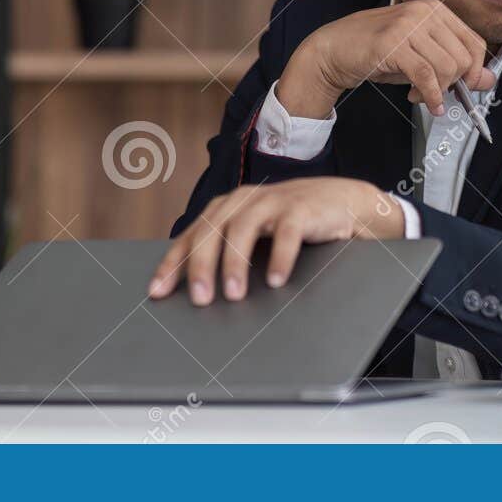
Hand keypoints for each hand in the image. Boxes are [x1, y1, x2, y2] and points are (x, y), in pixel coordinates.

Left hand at [148, 177, 402, 304]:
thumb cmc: (293, 224)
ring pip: (243, 229)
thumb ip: (229, 252)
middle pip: (212, 231)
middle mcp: (244, 202)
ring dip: (235, 264)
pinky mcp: (302, 208)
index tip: (158, 292)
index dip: (173, 263)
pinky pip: (287, 233)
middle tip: (200, 300)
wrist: (343, 203)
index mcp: (226, 209)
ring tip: (234, 295)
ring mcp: (273, 202)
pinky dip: (280, 257)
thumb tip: (197, 293)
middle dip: (202, 266)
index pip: (191, 236)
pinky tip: (276, 280)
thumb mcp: (255, 237)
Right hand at [276, 0, 495, 118]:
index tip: (464, 86)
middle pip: (464, 58)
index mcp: (436, 10)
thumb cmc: (378, 51)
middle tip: (437, 93)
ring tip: (421, 95)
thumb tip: (489, 79)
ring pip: (447, 68)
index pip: (475, 42)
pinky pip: (426, 76)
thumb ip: (454, 64)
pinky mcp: (393, 44)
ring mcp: (408, 26)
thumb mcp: (422, 55)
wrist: (336, 49)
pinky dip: (430, 96)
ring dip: (438, 91)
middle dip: (454, 84)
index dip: (475, 70)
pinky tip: (421, 100)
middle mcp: (425, 13)